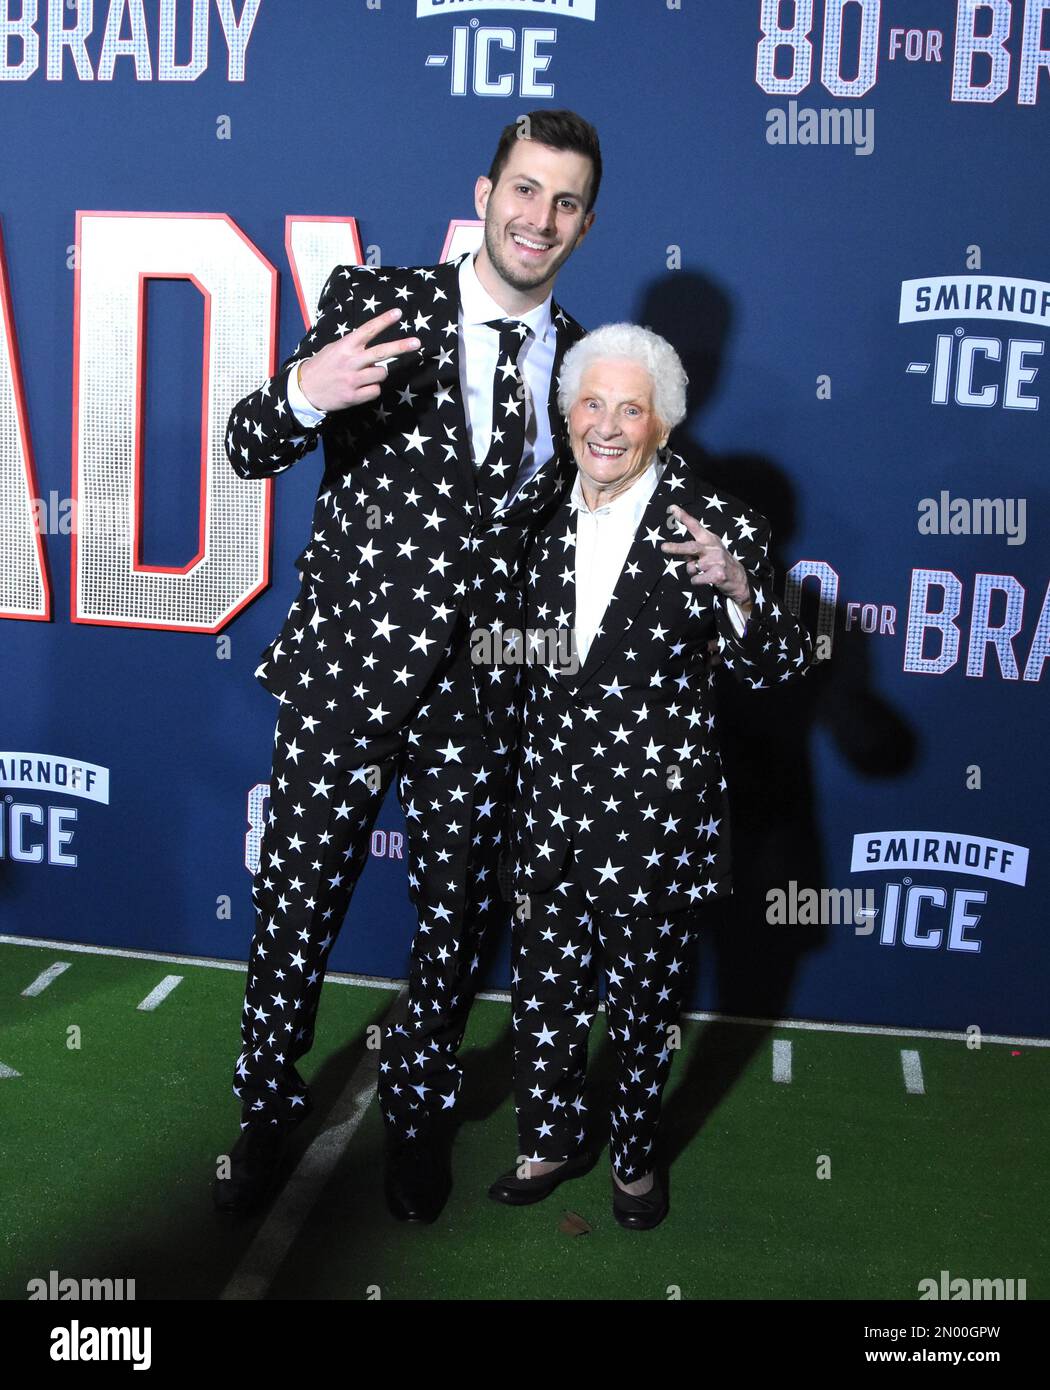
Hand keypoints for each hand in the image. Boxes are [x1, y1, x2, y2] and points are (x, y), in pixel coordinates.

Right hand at [298, 308, 420, 412]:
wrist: (304, 390)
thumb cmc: (323, 366)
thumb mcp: (334, 349)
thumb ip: (353, 347)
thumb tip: (373, 348)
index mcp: (345, 346)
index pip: (367, 330)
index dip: (383, 321)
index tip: (398, 313)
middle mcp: (350, 362)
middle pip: (381, 352)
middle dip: (400, 347)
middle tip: (416, 342)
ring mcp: (352, 380)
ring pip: (381, 373)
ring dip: (377, 374)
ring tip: (362, 376)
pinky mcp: (353, 396)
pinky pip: (375, 391)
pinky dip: (371, 389)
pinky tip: (359, 388)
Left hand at [661, 504, 751, 608]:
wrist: (738, 578)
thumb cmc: (719, 562)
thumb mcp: (710, 550)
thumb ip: (695, 548)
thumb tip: (681, 553)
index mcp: (710, 539)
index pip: (695, 525)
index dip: (683, 517)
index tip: (672, 508)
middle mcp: (713, 548)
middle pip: (691, 547)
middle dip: (676, 548)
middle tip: (664, 547)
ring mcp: (716, 562)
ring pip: (691, 568)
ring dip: (692, 571)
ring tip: (704, 571)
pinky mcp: (717, 575)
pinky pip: (696, 579)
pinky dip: (697, 581)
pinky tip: (707, 579)